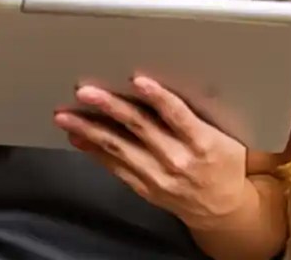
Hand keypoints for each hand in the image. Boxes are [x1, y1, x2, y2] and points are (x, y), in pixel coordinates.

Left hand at [53, 76, 251, 229]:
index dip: (157, 96)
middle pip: (140, 128)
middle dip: (109, 107)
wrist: (223, 210)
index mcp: (202, 142)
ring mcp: (158, 177)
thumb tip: (158, 88)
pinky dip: (94, 151)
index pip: (178, 115)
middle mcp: (178, 160)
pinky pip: (115, 166)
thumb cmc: (224, 163)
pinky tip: (77, 138)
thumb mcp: (222, 136)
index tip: (138, 80)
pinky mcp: (144, 188)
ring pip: (119, 148)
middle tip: (85, 91)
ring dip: (89, 130)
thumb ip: (194, 115)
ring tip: (66, 116)